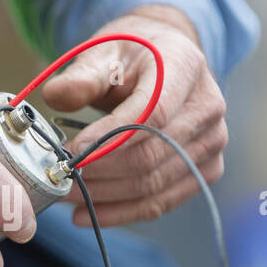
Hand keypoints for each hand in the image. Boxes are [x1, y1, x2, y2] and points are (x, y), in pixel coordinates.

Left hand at [41, 6, 227, 226]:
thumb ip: (81, 76)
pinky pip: (162, 201)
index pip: (151, 113)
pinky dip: (122, 212)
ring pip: (153, 184)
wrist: (167, 60)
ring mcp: (212, 142)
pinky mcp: (206, 170)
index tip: (71, 151)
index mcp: (185, 66)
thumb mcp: (103, 52)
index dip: (109, 139)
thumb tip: (55, 96)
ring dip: (105, 196)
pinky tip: (87, 213)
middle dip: (99, 171)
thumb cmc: (132, 56)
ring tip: (66, 195)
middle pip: (151, 155)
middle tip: (59, 177)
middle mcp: (209, 106)